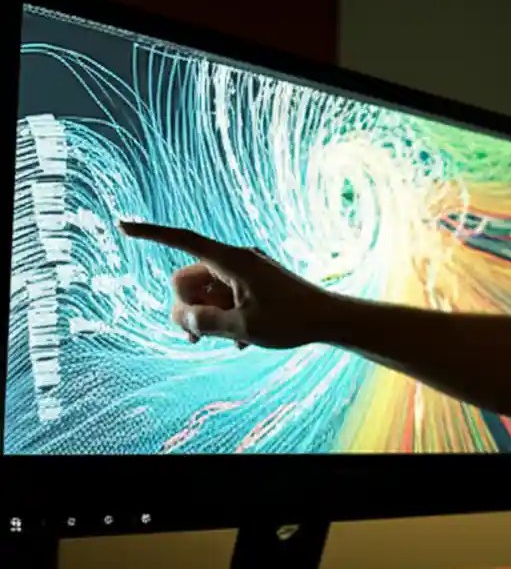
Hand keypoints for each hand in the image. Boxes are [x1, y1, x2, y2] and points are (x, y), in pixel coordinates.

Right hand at [118, 221, 334, 348]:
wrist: (331, 320)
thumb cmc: (291, 321)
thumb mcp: (241, 328)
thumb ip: (204, 323)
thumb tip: (180, 317)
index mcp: (232, 260)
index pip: (182, 240)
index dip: (151, 234)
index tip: (122, 225)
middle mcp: (237, 259)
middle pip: (189, 278)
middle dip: (187, 307)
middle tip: (197, 340)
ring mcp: (247, 271)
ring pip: (207, 292)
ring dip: (208, 317)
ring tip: (228, 343)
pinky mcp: (256, 283)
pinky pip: (226, 296)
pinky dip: (227, 316)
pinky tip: (243, 342)